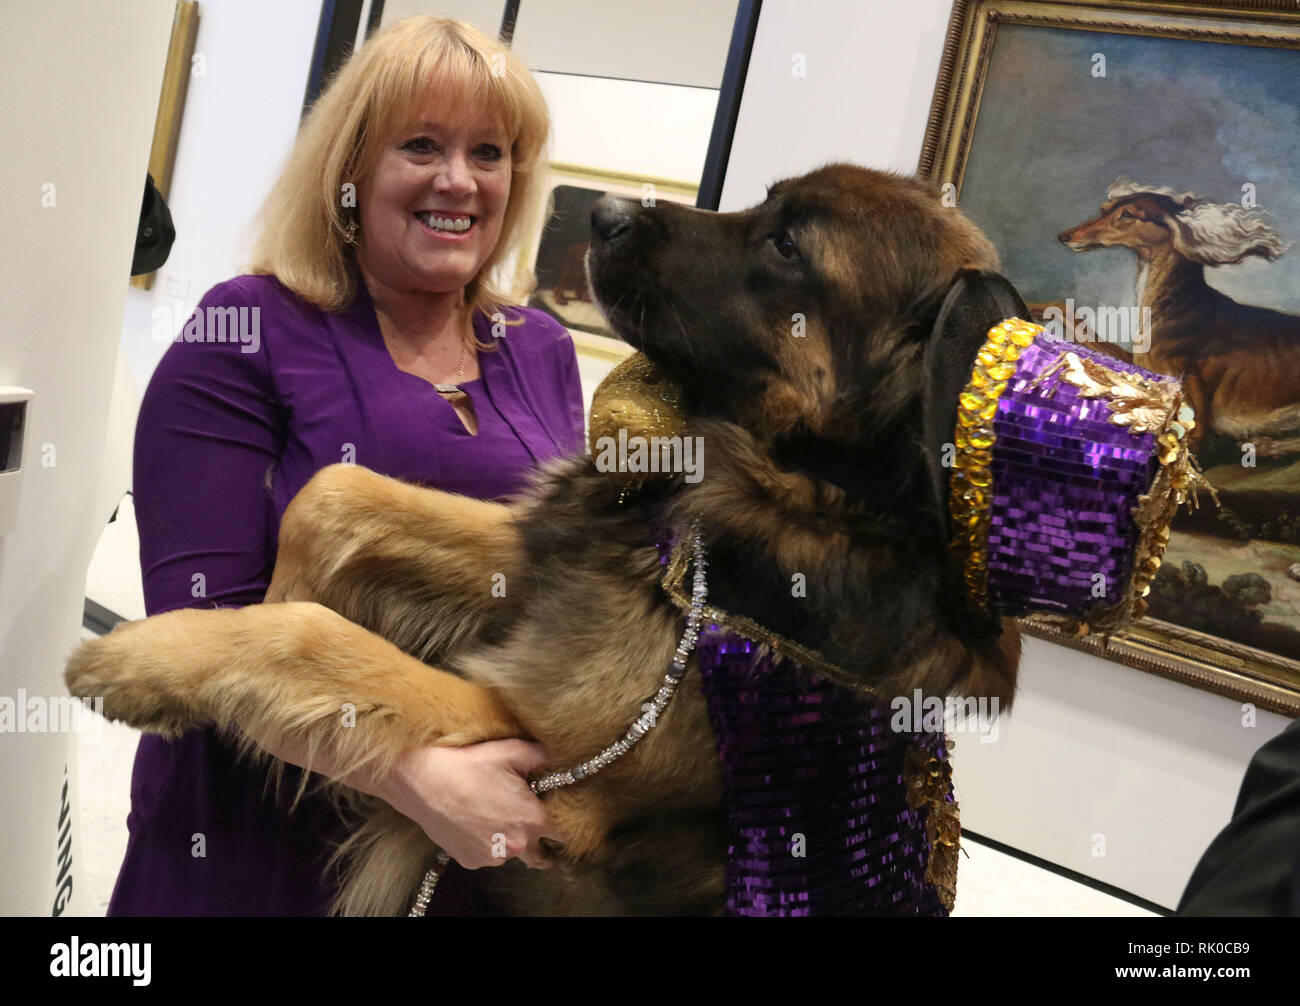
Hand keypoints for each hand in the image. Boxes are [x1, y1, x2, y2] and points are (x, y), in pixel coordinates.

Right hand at [381, 739, 560, 869]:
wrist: (422, 782)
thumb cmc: (468, 765)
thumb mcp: (511, 752)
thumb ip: (543, 756)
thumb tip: (561, 756)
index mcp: (532, 819)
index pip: (565, 837)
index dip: (564, 827)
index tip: (558, 819)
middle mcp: (516, 845)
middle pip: (543, 857)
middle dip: (542, 844)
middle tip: (532, 825)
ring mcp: (493, 857)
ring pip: (513, 855)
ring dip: (511, 841)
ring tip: (494, 814)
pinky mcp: (471, 861)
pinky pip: (488, 856)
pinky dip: (487, 844)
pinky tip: (475, 821)